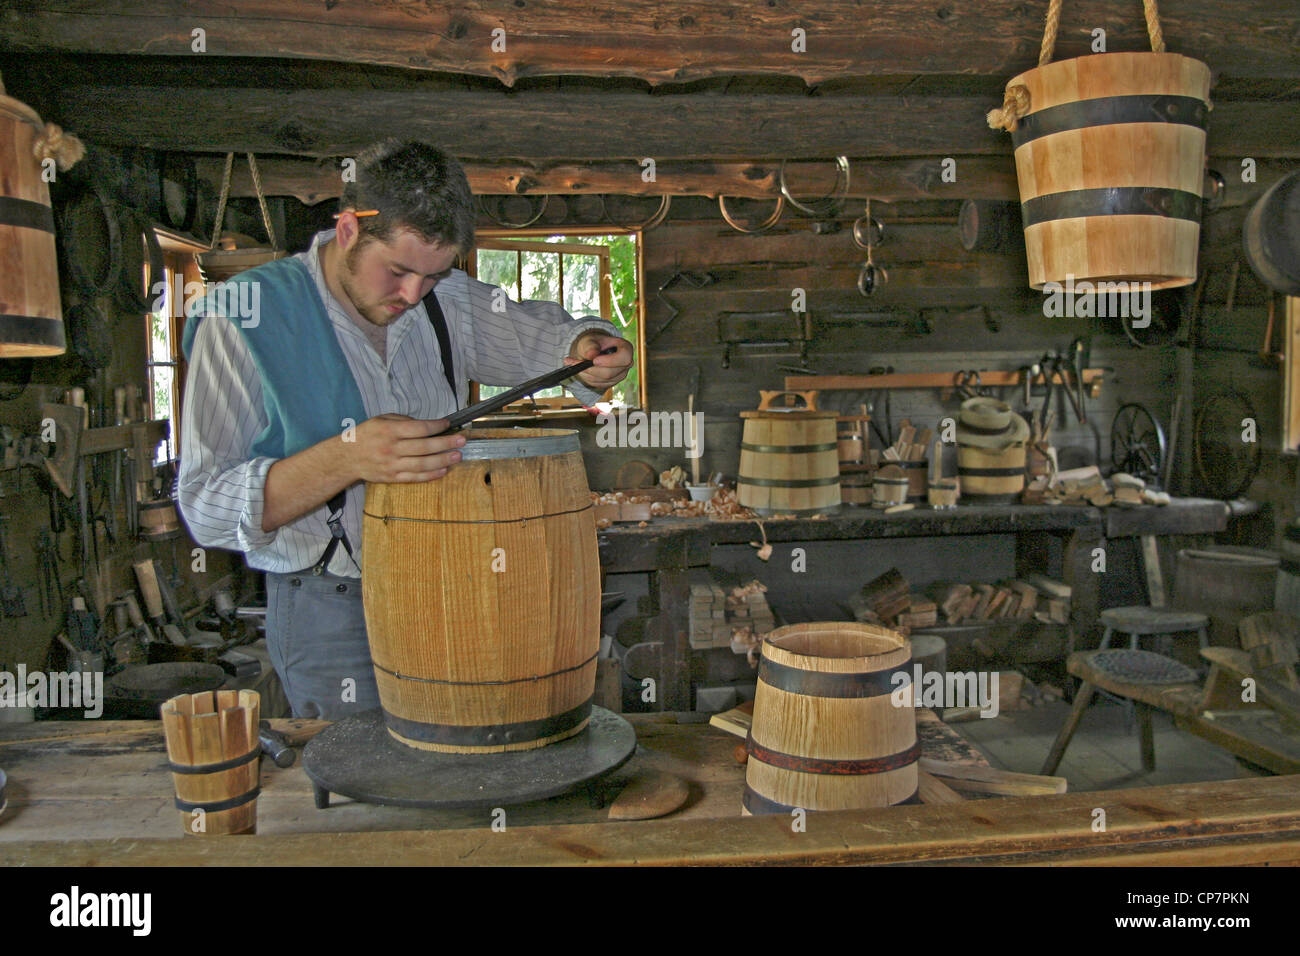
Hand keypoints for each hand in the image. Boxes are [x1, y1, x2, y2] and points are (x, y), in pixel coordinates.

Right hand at [345, 413, 465, 482]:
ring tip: (457, 456)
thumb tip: (427, 425)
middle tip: (462, 441)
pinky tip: (443, 470)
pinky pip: (415, 477)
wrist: (347, 457)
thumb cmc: (367, 435)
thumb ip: (404, 421)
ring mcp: (392, 465)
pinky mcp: (392, 477)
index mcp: (389, 430)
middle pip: (424, 447)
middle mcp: (391, 448)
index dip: (436, 426)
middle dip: (446, 444)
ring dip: (443, 460)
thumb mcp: (382, 420)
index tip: (448, 424)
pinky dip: (431, 475)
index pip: (419, 428)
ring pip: (422, 464)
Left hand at [566, 333, 632, 391]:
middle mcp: (626, 364)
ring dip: (585, 373)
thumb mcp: (590, 340)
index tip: (594, 360)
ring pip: (602, 380)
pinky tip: (580, 370)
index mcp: (626, 349)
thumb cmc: (594, 343)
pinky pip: (598, 384)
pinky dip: (586, 378)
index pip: (624, 358)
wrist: (593, 351)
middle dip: (591, 369)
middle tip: (574, 362)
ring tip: (573, 363)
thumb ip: (590, 345)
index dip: (610, 361)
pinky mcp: (612, 383)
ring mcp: (620, 375)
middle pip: (610, 373)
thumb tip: (591, 355)